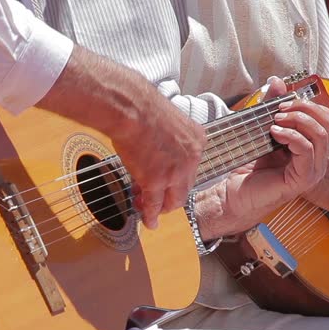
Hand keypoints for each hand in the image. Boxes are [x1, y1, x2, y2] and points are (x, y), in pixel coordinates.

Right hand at [119, 103, 204, 229]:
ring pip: (173, 200)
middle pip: (185, 187)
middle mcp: (192, 158)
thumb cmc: (141, 109)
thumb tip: (157, 154)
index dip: (176, 179)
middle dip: (169, 196)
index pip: (191, 168)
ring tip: (149, 212)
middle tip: (155, 200)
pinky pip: (155, 204)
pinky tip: (149, 221)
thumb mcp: (167, 123)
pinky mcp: (157, 181)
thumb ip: (169, 141)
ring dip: (160, 208)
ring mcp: (176, 172)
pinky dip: (151, 215)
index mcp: (197, 141)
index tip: (166, 183)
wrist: (130, 108)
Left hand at [195, 78, 328, 238]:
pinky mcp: (302, 180)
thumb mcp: (263, 129)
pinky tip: (274, 133)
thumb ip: (272, 106)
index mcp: (314, 147)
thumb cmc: (250, 165)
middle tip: (280, 109)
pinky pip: (307, 150)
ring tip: (275, 121)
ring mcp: (313, 171)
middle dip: (306, 109)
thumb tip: (278, 81)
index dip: (313, 105)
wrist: (234, 192)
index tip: (285, 102)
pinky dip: (291, 136)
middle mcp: (318, 160)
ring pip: (322, 135)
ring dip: (298, 121)